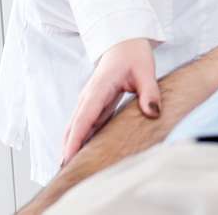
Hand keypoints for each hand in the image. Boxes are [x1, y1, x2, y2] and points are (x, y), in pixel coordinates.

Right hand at [61, 38, 158, 166]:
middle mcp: (89, 97)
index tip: (68, 158)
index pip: (83, 118)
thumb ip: (149, 92)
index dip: (75, 139)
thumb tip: (152, 113)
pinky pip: (85, 125)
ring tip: (71, 171)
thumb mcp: (146, 71)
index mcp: (98, 89)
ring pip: (76, 128)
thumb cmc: (134, 54)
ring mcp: (90, 101)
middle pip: (74, 127)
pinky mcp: (95, 105)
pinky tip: (84, 155)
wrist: (124, 42)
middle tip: (65, 174)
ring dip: (72, 146)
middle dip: (68, 149)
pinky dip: (81, 140)